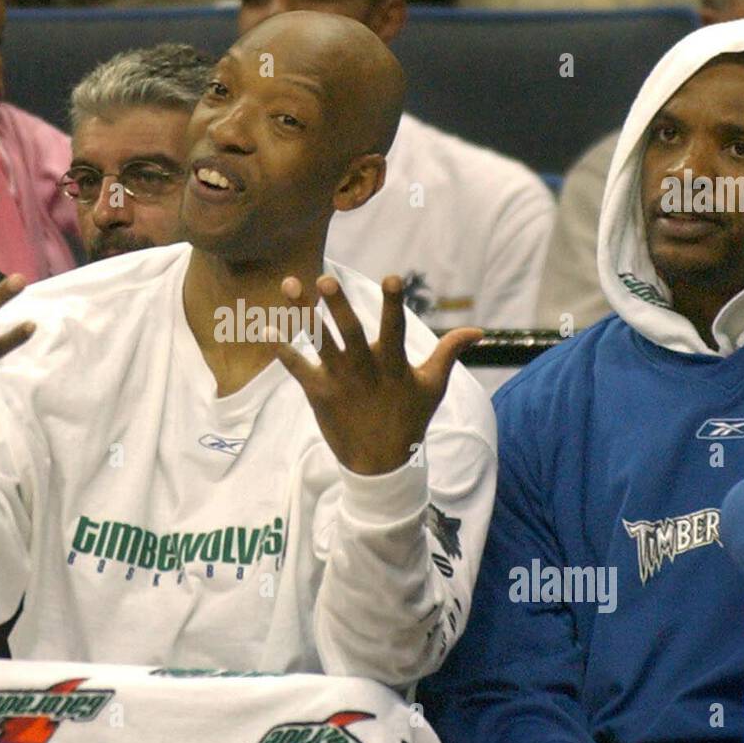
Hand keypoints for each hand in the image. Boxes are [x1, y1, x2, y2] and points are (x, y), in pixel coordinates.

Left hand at [269, 274, 480, 475]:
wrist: (380, 466)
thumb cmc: (409, 420)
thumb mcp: (433, 387)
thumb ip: (449, 353)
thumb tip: (478, 331)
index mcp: (394, 365)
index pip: (395, 328)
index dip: (394, 303)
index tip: (393, 277)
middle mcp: (365, 370)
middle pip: (349, 332)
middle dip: (337, 306)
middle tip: (326, 279)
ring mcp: (340, 382)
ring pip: (318, 341)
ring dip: (302, 313)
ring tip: (288, 284)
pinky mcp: (318, 393)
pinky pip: (297, 368)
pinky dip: (281, 349)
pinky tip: (266, 327)